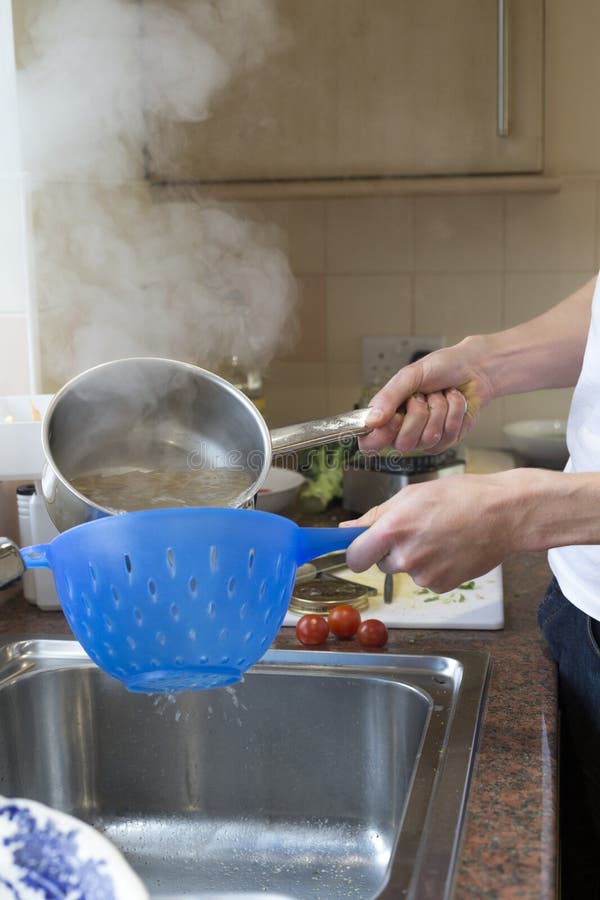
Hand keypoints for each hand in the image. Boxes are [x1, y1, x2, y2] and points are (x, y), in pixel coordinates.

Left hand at [341, 471, 525, 592]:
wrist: (504, 514)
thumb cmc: (461, 497)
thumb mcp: (412, 495)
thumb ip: (375, 516)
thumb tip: (347, 529)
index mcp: (393, 529)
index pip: (354, 557)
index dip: (356, 552)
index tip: (361, 548)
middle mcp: (406, 556)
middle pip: (381, 563)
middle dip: (391, 550)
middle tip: (416, 529)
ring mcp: (424, 575)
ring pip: (405, 570)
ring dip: (415, 557)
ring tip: (440, 535)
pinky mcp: (441, 586)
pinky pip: (426, 578)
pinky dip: (434, 566)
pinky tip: (451, 548)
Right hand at [361, 337, 495, 454]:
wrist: (473, 368)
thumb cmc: (440, 368)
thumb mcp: (409, 375)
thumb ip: (388, 397)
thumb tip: (371, 421)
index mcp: (387, 416)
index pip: (369, 443)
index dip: (379, 436)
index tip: (395, 416)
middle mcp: (403, 431)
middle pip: (402, 444)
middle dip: (417, 414)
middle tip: (422, 396)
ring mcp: (426, 439)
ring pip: (428, 438)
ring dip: (438, 409)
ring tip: (440, 395)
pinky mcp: (447, 441)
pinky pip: (447, 435)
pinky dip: (454, 412)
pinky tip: (453, 402)